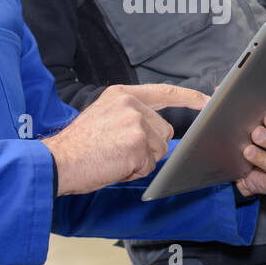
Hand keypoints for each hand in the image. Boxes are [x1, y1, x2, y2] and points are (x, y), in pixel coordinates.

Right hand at [43, 84, 207, 194]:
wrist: (57, 160)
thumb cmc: (77, 146)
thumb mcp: (103, 116)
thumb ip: (130, 116)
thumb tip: (156, 132)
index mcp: (122, 94)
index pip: (164, 92)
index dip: (189, 98)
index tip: (207, 101)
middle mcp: (131, 105)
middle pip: (163, 131)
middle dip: (147, 147)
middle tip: (116, 150)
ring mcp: (136, 123)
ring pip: (159, 150)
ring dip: (140, 161)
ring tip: (113, 157)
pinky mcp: (137, 144)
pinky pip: (149, 166)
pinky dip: (133, 171)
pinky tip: (113, 165)